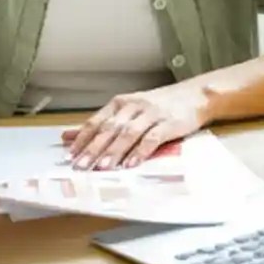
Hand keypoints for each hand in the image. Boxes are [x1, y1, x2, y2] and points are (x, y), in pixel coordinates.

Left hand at [63, 83, 210, 170]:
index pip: (97, 121)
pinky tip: (131, 164)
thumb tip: (68, 136)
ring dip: (114, 151)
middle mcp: (134, 106)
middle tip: (81, 166)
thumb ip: (101, 123)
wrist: (194, 96)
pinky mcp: (169, 123)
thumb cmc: (158, 106)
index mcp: (121, 103)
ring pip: (128, 133)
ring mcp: (152, 114)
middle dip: (94, 148)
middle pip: (110, 129)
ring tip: (103, 167)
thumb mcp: (128, 110)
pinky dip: (140, 151)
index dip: (82, 138)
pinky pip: (152, 138)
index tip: (70, 156)